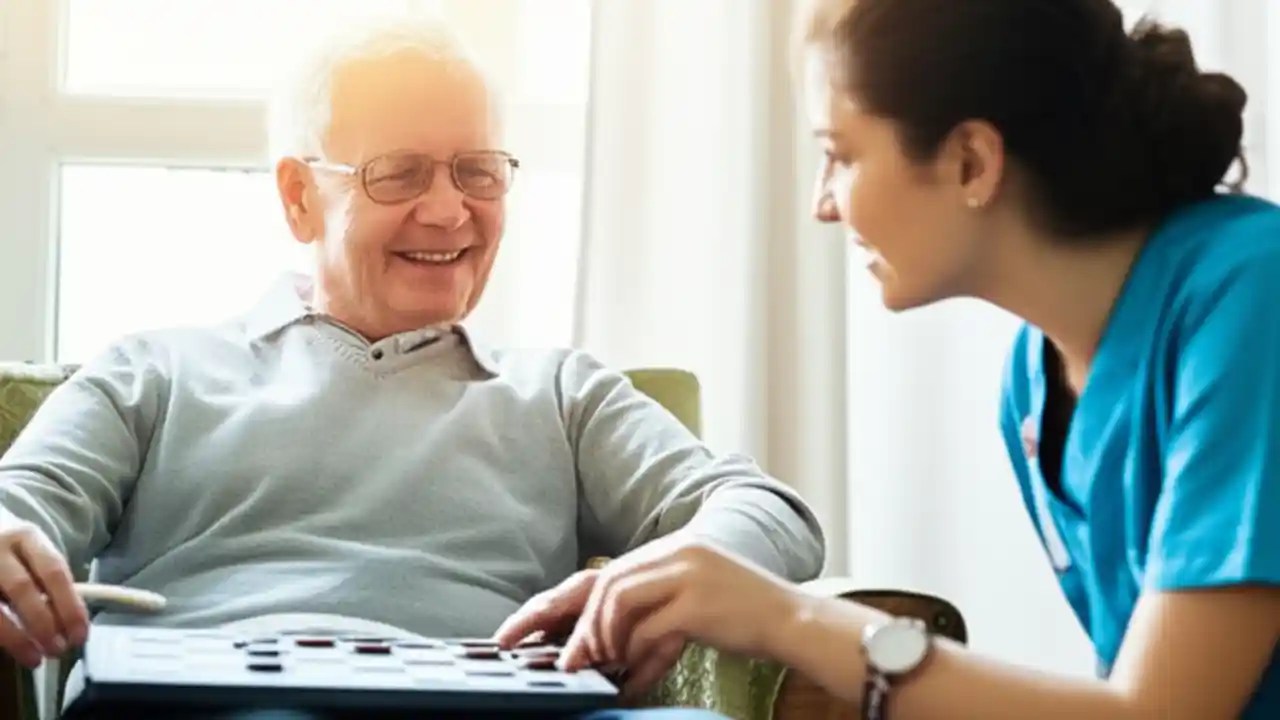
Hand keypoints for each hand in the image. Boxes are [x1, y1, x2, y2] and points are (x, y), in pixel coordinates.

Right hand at [0, 522, 88, 666]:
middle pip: (22, 588)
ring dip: (17, 638)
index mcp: (26, 537)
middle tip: (59, 650)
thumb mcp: (33, 552)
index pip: (54, 571)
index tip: (80, 636)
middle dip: (44, 623)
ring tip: (35, 658)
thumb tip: (72, 622)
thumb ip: (48, 580)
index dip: (70, 606)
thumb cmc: (11, 549)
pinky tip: (11, 650)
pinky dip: (1, 635)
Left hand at [499, 533, 805, 697]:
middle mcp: (679, 552)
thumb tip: (615, 631)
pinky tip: (631, 673)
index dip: (585, 606)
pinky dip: (632, 653)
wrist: (795, 620)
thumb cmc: (747, 614)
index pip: (615, 570)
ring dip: (604, 637)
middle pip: (609, 582)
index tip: (570, 637)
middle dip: (586, 624)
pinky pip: (647, 629)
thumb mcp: (700, 591)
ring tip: (601, 664)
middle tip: (574, 658)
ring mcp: (688, 575)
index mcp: (677, 546)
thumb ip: (660, 599)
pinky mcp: (698, 604)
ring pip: (620, 601)